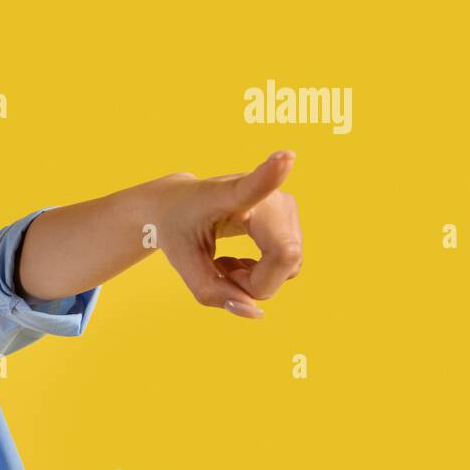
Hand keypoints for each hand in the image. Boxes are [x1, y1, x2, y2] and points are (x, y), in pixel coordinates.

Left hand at [153, 150, 302, 318]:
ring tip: (225, 263)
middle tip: (221, 270)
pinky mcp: (292, 215)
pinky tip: (239, 261)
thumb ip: (212, 293)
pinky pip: (290, 263)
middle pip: (284, 258)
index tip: (286, 157)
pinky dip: (264, 273)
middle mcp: (264, 195)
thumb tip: (255, 312)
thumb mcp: (183, 265)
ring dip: (256, 279)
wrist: (177, 205)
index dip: (271, 175)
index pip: (251, 187)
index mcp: (225, 195)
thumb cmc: (177, 229)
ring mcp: (285, 204)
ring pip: (290, 266)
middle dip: (253, 282)